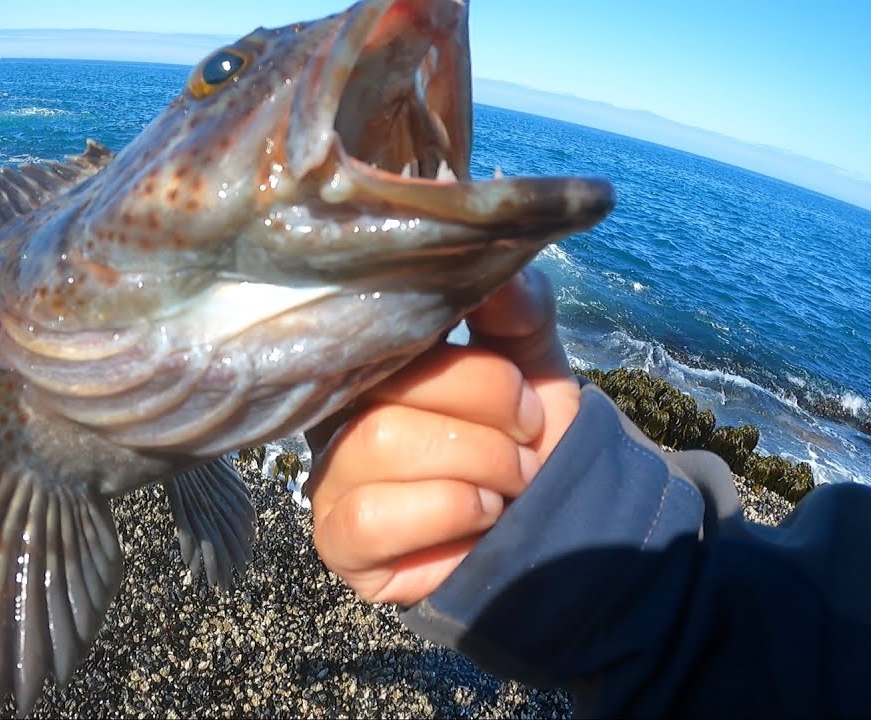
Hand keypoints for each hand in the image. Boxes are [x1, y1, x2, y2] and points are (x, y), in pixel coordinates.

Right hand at [305, 269, 579, 605]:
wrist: (545, 532)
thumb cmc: (524, 442)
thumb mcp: (535, 365)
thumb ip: (521, 313)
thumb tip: (499, 277)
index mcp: (377, 359)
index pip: (390, 325)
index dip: (466, 357)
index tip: (520, 383)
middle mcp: (338, 410)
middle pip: (393, 385)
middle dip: (487, 411)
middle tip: (528, 442)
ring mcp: (329, 476)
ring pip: (380, 442)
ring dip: (475, 464)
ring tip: (511, 483)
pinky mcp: (336, 541)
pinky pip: (368, 516)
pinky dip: (444, 512)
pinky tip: (478, 518)